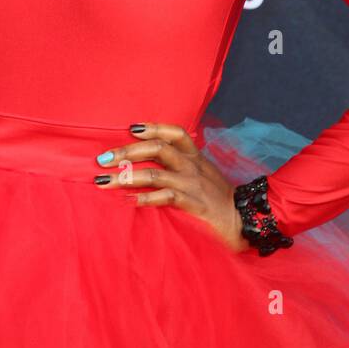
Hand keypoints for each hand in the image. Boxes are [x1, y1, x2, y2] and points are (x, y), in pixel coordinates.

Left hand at [93, 121, 248, 253]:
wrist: (245, 220)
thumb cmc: (219, 198)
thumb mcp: (203, 175)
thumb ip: (182, 166)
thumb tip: (152, 164)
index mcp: (195, 156)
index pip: (174, 133)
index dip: (153, 127)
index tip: (131, 128)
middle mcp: (192, 166)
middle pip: (157, 148)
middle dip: (127, 152)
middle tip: (103, 158)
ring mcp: (192, 184)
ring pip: (155, 174)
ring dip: (127, 176)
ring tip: (104, 181)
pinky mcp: (193, 204)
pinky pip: (166, 197)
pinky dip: (146, 198)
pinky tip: (129, 201)